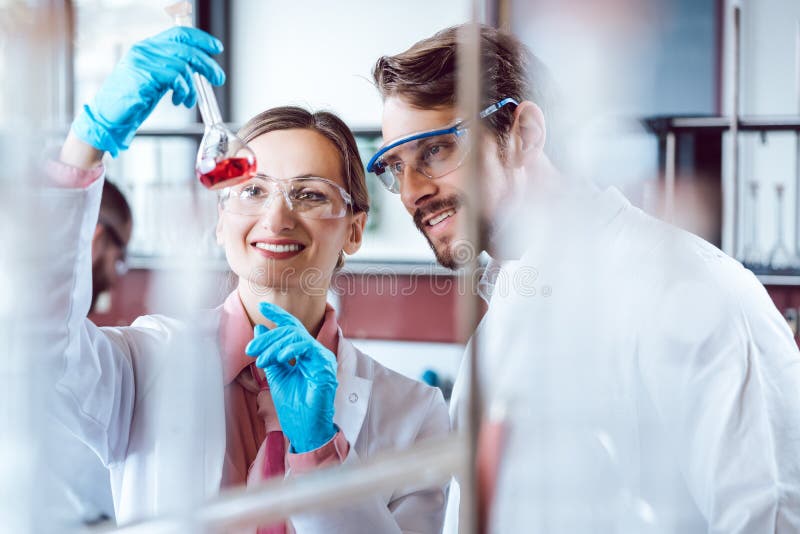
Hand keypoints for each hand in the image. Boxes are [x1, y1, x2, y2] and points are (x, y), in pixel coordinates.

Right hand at [71, 27, 224, 156]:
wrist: (108, 117)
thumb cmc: (132, 102)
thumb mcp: (156, 81)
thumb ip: (171, 71)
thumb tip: (198, 69)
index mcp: (147, 48)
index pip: (178, 33)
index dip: (201, 39)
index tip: (216, 48)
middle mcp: (144, 50)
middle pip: (186, 48)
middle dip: (207, 64)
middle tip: (218, 79)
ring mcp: (143, 61)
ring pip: (183, 65)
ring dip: (193, 86)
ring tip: (188, 100)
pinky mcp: (143, 75)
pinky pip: (175, 78)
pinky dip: (184, 91)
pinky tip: (179, 101)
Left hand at [245, 302, 337, 452]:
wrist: (305, 429)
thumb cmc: (294, 407)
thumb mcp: (276, 376)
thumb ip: (269, 354)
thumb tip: (258, 330)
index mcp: (305, 355)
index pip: (292, 329)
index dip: (278, 316)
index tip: (262, 306)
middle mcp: (315, 353)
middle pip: (290, 331)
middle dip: (267, 337)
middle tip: (250, 350)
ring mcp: (322, 358)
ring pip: (296, 336)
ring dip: (274, 345)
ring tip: (261, 360)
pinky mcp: (325, 365)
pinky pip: (307, 347)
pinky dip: (290, 349)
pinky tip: (278, 357)